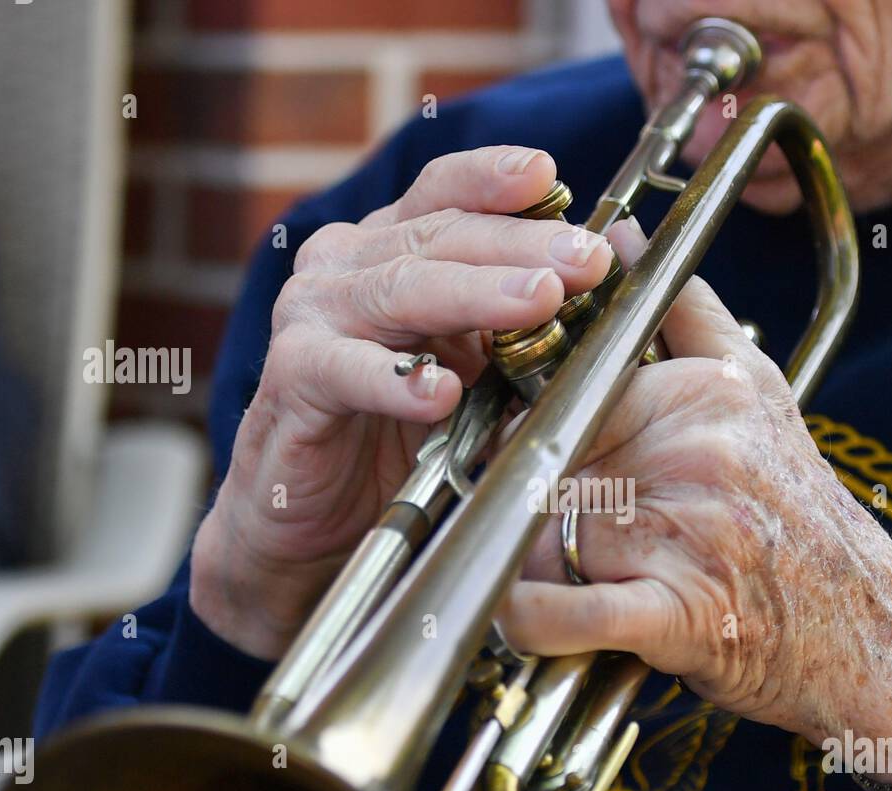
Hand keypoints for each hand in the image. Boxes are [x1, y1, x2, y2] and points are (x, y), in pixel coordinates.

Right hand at [191, 146, 613, 659]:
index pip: (443, 196)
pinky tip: (440, 393)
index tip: (550, 176)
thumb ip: (511, 327)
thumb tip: (598, 290)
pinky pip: (345, 371)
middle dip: (520, 243)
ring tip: (539, 299)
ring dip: (474, 294)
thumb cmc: (393, 431)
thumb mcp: (467, 367)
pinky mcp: (293, 380)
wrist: (309, 514)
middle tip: (585, 257)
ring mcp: (312, 317)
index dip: (493, 179)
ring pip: (399, 289)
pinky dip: (394, 381)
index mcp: (391, 251)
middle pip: (438, 236)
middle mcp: (346, 267)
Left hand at [498, 219, 891, 749]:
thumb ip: (687, 312)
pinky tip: (510, 617)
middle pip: (549, 456)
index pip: (571, 384)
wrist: (868, 628)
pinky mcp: (682, 614)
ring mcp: (691, 532)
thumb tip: (629, 237)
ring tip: (536, 571)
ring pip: (547, 529)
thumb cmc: (798, 513)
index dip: (532, 420)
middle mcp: (697, 451)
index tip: (519, 442)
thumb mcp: (756, 391)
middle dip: (521, 490)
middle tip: (521, 515)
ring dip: (521, 557)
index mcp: (705, 391)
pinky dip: (529, 620)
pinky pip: (574, 611)